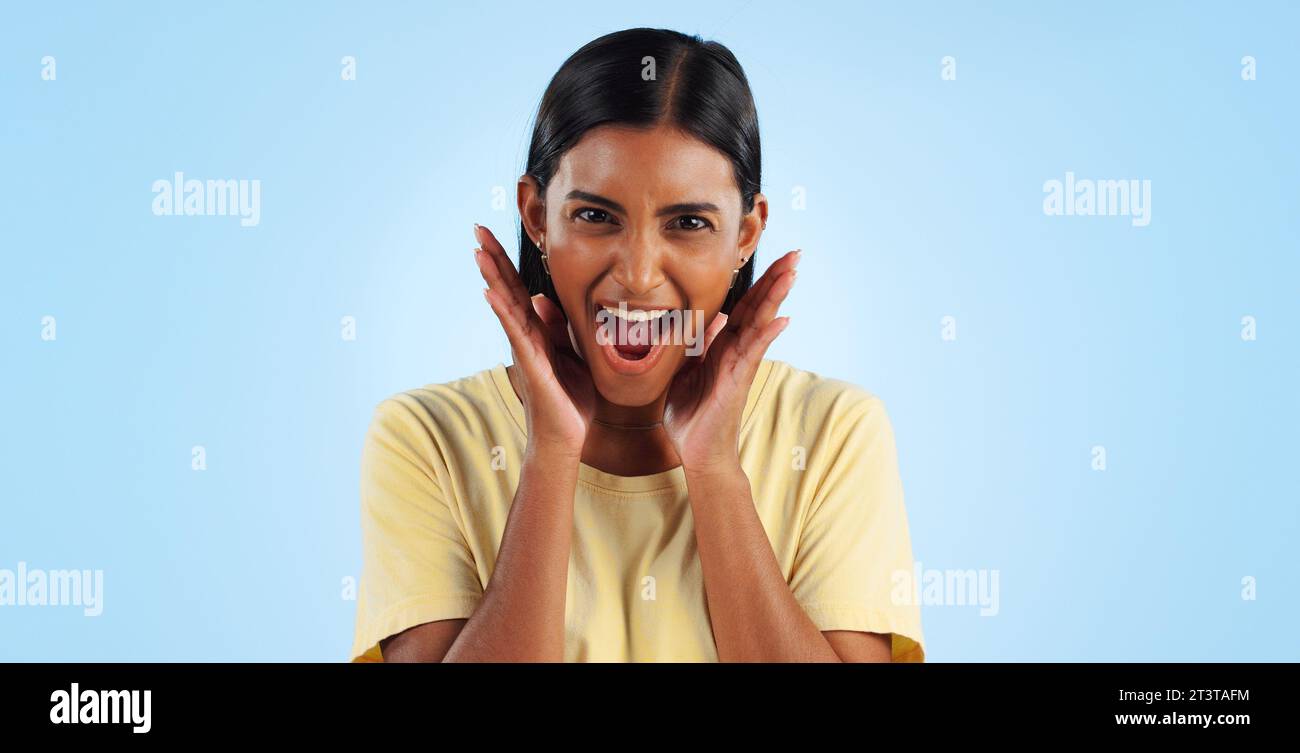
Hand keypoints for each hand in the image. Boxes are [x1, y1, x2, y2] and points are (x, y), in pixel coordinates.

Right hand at [473, 224, 594, 453]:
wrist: (566, 438)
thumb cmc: (570, 400)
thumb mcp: (571, 355)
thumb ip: (557, 327)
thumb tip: (541, 299)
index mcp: (537, 331)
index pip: (519, 289)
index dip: (506, 262)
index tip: (491, 234)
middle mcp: (526, 337)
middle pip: (507, 290)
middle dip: (493, 258)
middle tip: (476, 227)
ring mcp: (525, 350)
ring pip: (507, 307)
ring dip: (493, 278)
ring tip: (478, 251)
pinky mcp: (532, 366)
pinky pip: (517, 334)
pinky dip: (504, 312)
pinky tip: (491, 293)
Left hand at [662, 249, 800, 472]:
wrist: (697, 453)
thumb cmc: (691, 417)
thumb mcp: (684, 372)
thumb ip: (697, 346)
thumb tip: (712, 320)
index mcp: (722, 347)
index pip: (744, 307)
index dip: (757, 283)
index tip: (772, 258)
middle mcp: (736, 352)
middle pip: (759, 308)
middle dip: (776, 279)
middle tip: (796, 252)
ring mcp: (740, 366)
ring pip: (761, 323)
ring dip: (776, 297)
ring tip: (793, 271)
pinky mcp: (738, 382)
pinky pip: (754, 353)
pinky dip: (767, 335)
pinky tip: (783, 318)